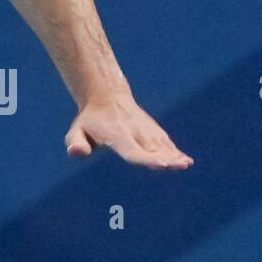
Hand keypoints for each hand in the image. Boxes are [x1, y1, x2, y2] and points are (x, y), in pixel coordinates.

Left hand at [65, 92, 192, 169]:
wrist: (106, 96)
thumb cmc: (90, 120)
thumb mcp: (76, 130)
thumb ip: (75, 143)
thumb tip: (77, 153)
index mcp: (116, 134)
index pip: (132, 150)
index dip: (146, 158)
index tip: (161, 164)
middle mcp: (134, 131)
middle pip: (151, 148)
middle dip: (166, 158)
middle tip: (180, 166)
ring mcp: (145, 129)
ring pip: (162, 144)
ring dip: (174, 155)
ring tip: (185, 164)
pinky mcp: (153, 129)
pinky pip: (166, 141)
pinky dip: (175, 150)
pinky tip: (186, 160)